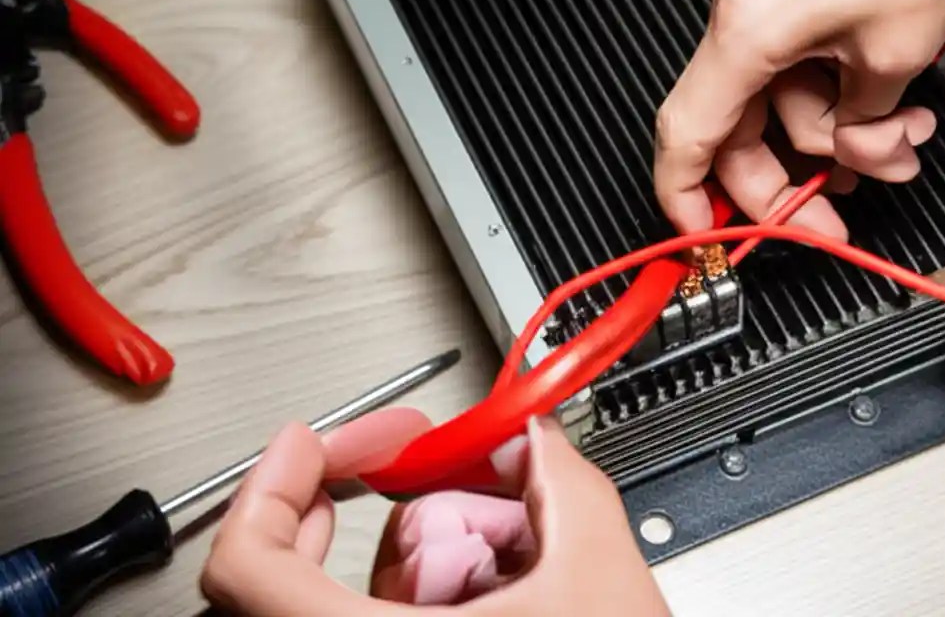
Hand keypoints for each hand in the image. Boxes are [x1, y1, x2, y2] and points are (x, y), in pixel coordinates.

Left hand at [199, 411, 668, 615]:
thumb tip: (534, 444)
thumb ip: (562, 485)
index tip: (309, 447)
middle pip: (279, 585)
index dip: (270, 485)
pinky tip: (472, 593)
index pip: (248, 568)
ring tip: (471, 548)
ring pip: (324, 615)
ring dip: (390, 558)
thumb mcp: (598, 578)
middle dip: (341, 507)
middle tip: (380, 467)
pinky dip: (401, 601)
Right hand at [653, 0, 944, 240]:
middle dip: (801, 168)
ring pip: (783, 83)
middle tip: (841, 206)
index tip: (704, 237)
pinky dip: (835, 75)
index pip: (690, 134)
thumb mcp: (900, 50)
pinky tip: (890, 82)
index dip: (687, 198)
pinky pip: (796, 42)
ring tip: (907, 125)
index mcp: (749, 26)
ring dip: (841, 118)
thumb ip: (865, 122)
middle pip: (744, 119)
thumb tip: (856, 153)